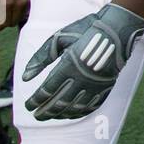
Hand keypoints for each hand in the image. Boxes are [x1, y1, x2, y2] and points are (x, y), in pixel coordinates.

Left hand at [0, 0, 31, 29]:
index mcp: (6, 3)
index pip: (2, 23)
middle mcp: (18, 5)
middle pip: (12, 23)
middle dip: (6, 22)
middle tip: (1, 19)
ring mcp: (27, 3)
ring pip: (20, 18)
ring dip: (14, 17)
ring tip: (9, 11)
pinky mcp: (32, 0)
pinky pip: (26, 11)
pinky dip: (20, 12)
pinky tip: (17, 6)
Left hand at [22, 3, 143, 120]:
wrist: (117, 27)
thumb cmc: (86, 30)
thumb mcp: (59, 38)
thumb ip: (41, 58)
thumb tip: (25, 76)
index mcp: (67, 66)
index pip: (47, 91)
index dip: (36, 100)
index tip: (29, 105)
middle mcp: (81, 79)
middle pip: (59, 102)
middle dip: (45, 111)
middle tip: (37, 115)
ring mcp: (95, 84)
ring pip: (75, 107)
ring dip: (61, 114)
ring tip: (52, 116)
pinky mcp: (106, 85)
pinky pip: (93, 104)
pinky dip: (81, 112)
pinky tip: (74, 113)